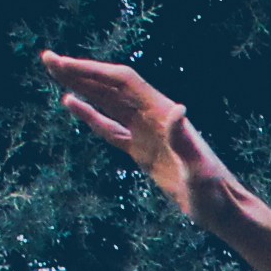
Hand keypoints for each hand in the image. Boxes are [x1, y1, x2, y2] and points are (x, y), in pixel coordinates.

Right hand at [40, 51, 246, 230]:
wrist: (223, 210)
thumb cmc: (215, 193)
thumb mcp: (199, 169)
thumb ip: (185, 141)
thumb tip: (178, 109)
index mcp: (164, 114)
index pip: (123, 83)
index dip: (94, 71)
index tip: (66, 65)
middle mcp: (154, 117)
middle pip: (110, 87)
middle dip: (79, 72)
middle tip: (47, 59)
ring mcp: (146, 133)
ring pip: (107, 103)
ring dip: (81, 87)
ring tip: (54, 72)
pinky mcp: (142, 151)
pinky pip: (111, 128)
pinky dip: (90, 115)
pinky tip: (72, 104)